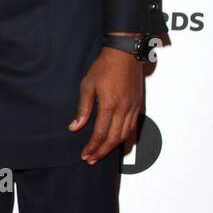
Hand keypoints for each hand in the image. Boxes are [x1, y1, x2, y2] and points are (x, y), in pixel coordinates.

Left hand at [69, 46, 143, 162]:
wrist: (125, 53)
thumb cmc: (105, 66)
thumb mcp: (87, 85)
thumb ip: (82, 109)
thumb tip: (75, 127)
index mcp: (109, 104)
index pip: (100, 133)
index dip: (92, 147)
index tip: (85, 154)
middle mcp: (123, 109)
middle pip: (113, 138)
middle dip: (101, 151)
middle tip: (92, 159)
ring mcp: (132, 108)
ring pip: (125, 135)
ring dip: (113, 148)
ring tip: (103, 154)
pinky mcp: (137, 105)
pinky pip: (134, 127)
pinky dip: (127, 139)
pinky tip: (121, 143)